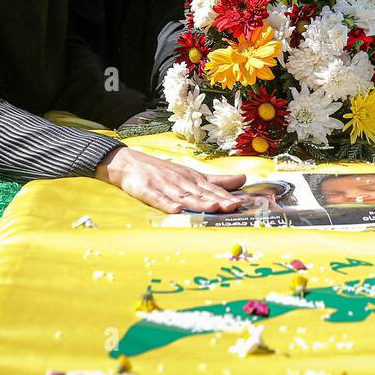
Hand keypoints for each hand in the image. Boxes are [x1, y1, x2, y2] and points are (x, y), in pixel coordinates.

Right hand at [95, 147, 245, 213]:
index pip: (212, 189)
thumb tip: (243, 179)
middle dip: (217, 200)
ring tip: (211, 207)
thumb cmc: (164, 172)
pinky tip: (175, 210)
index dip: (226, 196)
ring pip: (184, 196)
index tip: (240, 203)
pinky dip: (167, 204)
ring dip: (198, 202)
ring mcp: (165, 186)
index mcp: (193, 179)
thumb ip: (217, 180)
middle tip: (232, 206)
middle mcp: (181, 182)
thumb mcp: (192, 174)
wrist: (131, 163)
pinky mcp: (148, 191)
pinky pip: (159, 199)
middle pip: (201, 193)